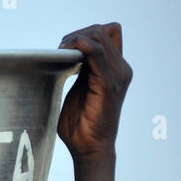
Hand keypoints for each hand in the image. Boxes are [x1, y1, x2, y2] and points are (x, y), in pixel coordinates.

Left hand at [57, 22, 131, 159]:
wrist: (90, 149)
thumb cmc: (81, 126)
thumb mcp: (79, 91)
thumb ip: (80, 72)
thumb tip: (67, 56)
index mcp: (116, 70)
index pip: (108, 33)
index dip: (85, 34)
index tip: (64, 49)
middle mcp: (121, 69)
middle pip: (102, 30)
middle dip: (77, 35)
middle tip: (59, 50)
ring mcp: (118, 74)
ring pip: (99, 36)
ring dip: (76, 39)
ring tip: (60, 53)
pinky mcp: (109, 83)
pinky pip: (96, 52)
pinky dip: (80, 46)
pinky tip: (65, 54)